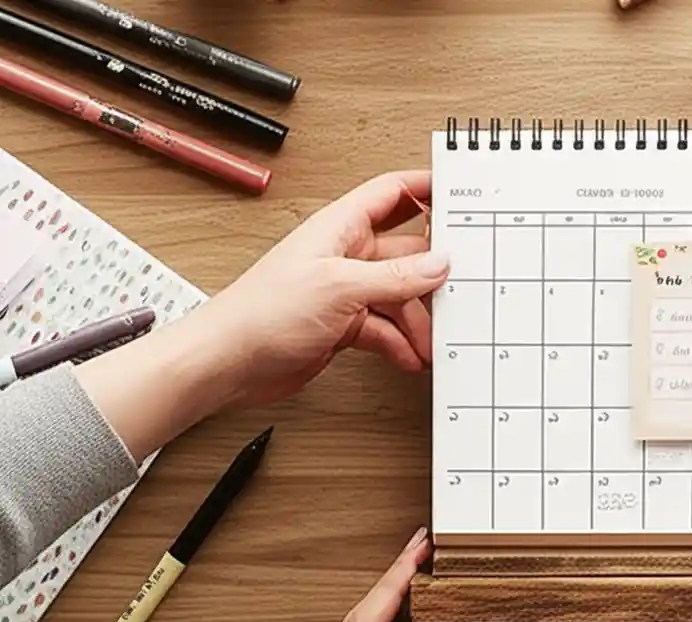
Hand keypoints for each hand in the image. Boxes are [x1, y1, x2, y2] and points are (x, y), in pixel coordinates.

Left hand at [78, 171, 447, 460]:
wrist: (229, 362)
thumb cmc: (263, 313)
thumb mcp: (341, 287)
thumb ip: (396, 277)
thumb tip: (438, 263)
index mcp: (341, 228)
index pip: (393, 194)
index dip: (426, 188)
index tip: (462, 195)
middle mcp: (346, 255)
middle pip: (406, 251)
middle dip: (434, 271)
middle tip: (462, 285)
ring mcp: (345, 291)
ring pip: (399, 295)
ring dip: (418, 319)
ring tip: (431, 341)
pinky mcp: (342, 324)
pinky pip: (385, 327)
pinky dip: (400, 342)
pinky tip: (409, 356)